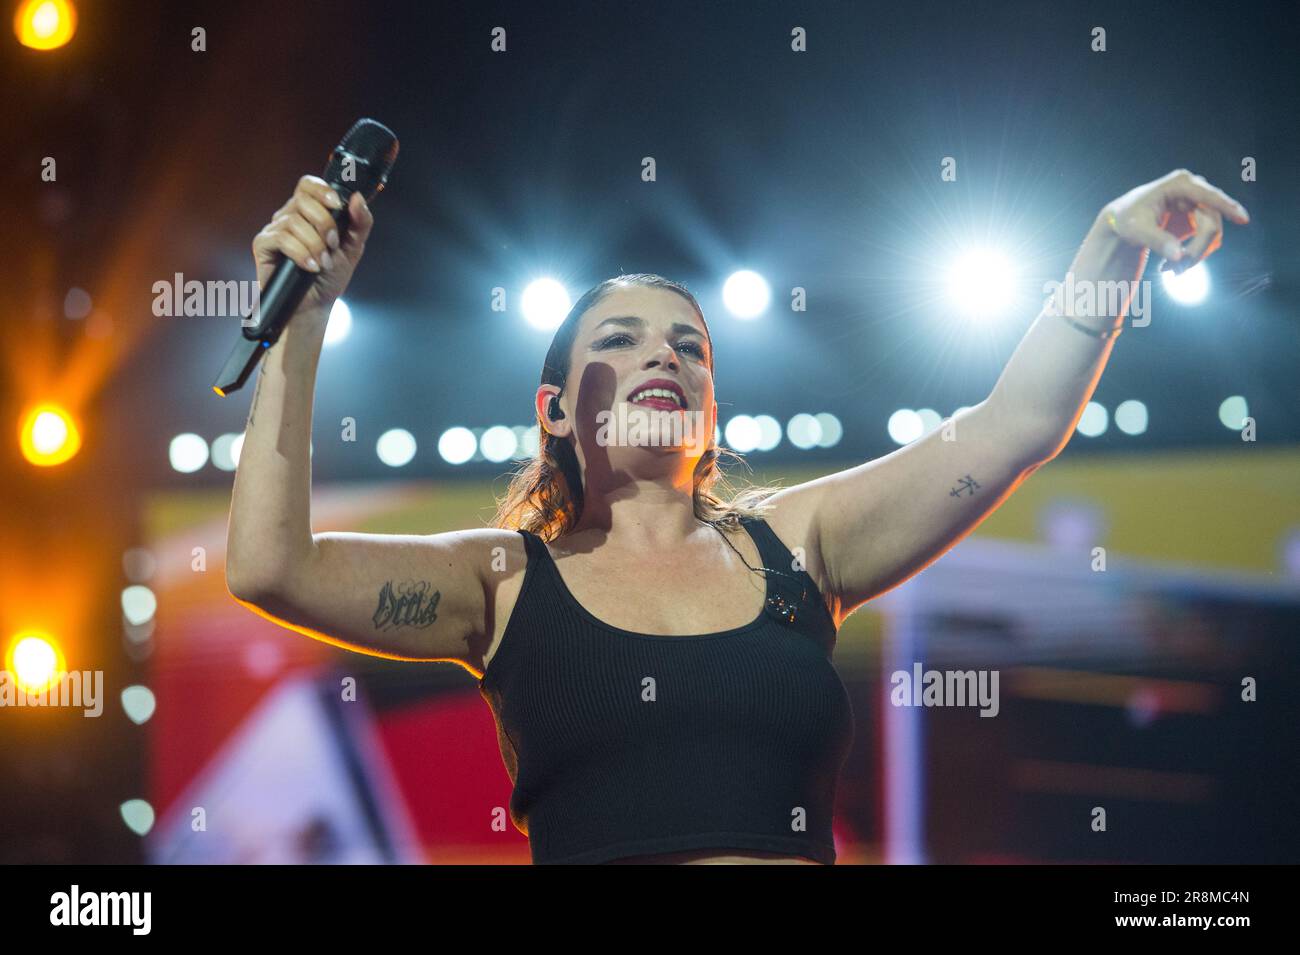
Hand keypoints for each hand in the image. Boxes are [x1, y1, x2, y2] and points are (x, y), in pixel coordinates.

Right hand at [250, 175, 374, 315]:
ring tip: (322, 263)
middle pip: (303, 201)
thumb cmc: (330, 276)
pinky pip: (281, 238)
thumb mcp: (353, 248)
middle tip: (332, 245)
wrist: (315, 306)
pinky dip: (300, 253)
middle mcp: (289, 216)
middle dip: (324, 223)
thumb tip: (357, 198)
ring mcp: (274, 230)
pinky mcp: (263, 245)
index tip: (337, 205)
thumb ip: (360, 223)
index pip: (308, 185)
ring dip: (314, 245)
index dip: (321, 190)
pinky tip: (309, 266)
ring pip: (294, 222)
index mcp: (309, 212)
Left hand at [1098, 168, 1248, 275]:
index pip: (1209, 197)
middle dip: (1196, 250)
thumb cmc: (1127, 220)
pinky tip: (1172, 265)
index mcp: (1180, 184)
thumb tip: (1179, 257)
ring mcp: (1198, 203)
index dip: (1227, 207)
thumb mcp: (1137, 230)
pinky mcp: (1198, 216)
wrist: (1122, 220)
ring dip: (1195, 255)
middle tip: (1174, 271)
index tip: (1243, 219)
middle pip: (1211, 222)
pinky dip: (1193, 254)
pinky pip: (1206, 238)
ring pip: (1211, 233)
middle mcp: (1194, 189)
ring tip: (1169, 270)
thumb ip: (1158, 241)